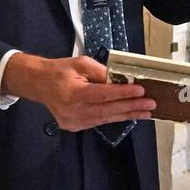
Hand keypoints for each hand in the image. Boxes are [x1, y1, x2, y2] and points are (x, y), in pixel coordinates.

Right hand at [1, 53, 153, 130]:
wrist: (39, 84)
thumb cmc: (59, 71)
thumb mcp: (80, 63)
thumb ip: (101, 71)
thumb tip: (121, 79)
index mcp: (72, 93)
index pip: (102, 95)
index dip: (123, 93)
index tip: (141, 91)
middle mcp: (72, 111)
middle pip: (108, 110)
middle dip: (132, 106)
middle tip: (151, 103)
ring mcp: (73, 121)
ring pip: (106, 118)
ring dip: (128, 114)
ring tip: (146, 111)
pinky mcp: (75, 126)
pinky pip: (100, 121)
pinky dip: (116, 117)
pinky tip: (130, 114)